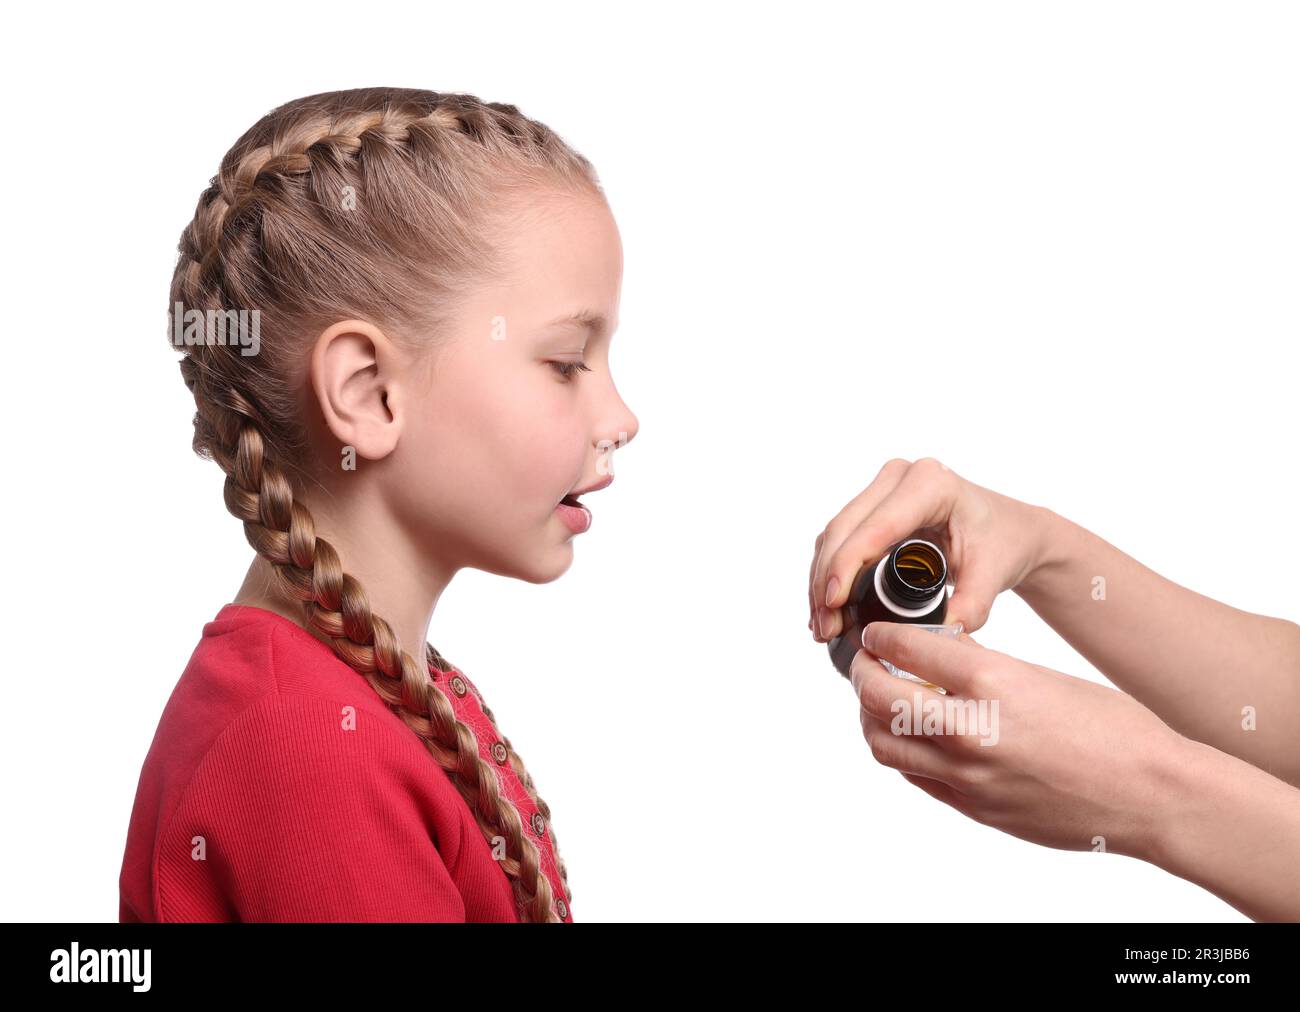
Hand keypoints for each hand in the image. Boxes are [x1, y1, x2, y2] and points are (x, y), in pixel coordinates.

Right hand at [809, 457, 1054, 641]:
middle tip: (825, 627)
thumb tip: (936, 637)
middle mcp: (900, 476)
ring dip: (821, 579)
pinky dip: (829, 571)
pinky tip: (825, 606)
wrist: (1010, 530)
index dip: (845, 567)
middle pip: (844, 528)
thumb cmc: (1003, 545)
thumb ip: (971, 606)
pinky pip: (840, 537)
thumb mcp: (993, 575)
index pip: (874, 528)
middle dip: (826, 581)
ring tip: (823, 626)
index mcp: (930, 485)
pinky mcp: (873, 503)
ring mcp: (883, 487)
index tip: (833, 606)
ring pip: (834, 533)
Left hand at [850, 621, 1187, 858]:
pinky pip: (914, 777)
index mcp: (993, 684)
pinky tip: (912, 736)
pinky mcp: (974, 809)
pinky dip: (901, 751)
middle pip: (877, 698)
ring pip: (883, 744)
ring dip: (871, 717)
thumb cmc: (1112, 730)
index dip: (881, 635)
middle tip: (865, 662)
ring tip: (881, 700)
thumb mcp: (1041, 676)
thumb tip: (934, 652)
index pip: (906, 648)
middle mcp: (971, 732)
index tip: (877, 632)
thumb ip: (980, 667)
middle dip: (862, 673)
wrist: (1153, 795)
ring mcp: (968, 778)